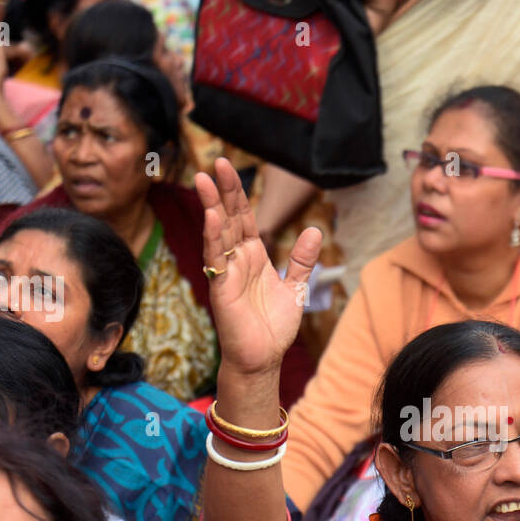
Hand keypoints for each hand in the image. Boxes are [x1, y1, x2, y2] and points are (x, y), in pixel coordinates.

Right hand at [196, 157, 320, 377]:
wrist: (263, 359)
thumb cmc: (273, 328)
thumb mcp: (296, 289)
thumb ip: (303, 261)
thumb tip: (314, 231)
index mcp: (254, 257)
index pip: (244, 218)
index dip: (238, 193)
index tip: (230, 167)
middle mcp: (237, 261)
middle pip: (229, 218)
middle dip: (223, 190)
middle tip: (217, 161)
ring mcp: (227, 273)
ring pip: (218, 233)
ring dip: (212, 206)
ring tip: (204, 179)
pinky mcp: (221, 289)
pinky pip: (216, 259)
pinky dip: (214, 238)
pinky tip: (213, 217)